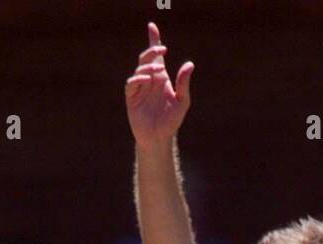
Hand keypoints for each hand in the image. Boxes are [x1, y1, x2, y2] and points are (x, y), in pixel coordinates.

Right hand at [125, 21, 193, 148]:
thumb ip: (184, 83)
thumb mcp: (182, 102)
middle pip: (146, 58)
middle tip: (162, 48)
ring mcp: (140, 88)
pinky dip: (138, 78)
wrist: (159, 138)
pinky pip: (132, 83)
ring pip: (140, 68)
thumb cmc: (171, 122)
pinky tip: (147, 79)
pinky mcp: (132, 97)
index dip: (153, 40)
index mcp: (161, 78)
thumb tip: (190, 64)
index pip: (156, 56)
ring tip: (158, 69)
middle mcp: (149, 80)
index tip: (152, 26)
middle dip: (152, 49)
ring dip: (148, 66)